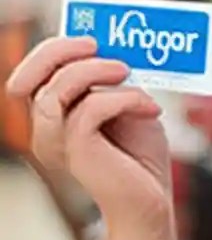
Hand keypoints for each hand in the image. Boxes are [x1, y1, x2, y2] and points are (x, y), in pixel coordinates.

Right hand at [5, 37, 173, 237]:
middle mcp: (46, 131)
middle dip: (59, 51)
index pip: (29, 76)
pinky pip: (91, 109)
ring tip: (127, 73)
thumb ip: (112, 82)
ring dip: (95, 72)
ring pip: (56, 91)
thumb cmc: (140, 156)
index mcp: (53, 118)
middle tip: (97, 45)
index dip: (51, 51)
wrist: (153, 199)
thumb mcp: (126, 107)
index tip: (91, 40)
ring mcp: (58, 143)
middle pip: (29, 79)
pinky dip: (125, 98)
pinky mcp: (78, 152)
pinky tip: (150, 109)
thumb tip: (113, 47)